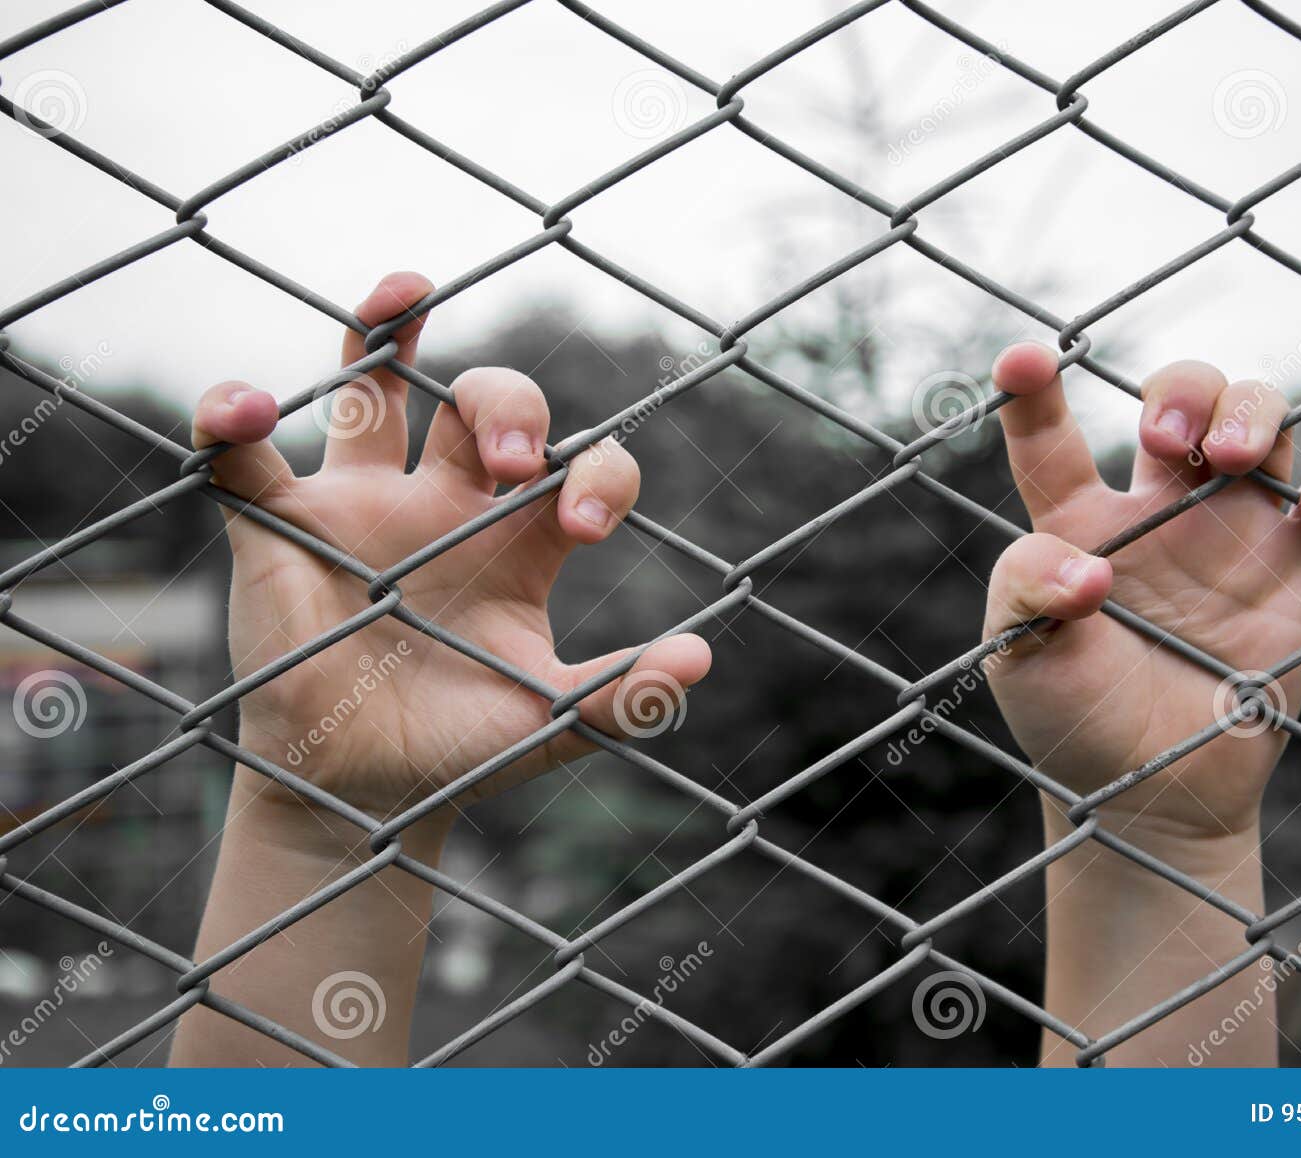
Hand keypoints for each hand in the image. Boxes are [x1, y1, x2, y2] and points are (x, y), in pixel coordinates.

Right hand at [191, 272, 711, 831]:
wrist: (358, 793)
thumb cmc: (457, 751)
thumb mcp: (546, 725)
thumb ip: (622, 696)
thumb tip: (699, 663)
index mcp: (521, 541)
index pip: (579, 463)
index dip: (597, 470)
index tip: (585, 523)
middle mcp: (446, 504)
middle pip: (483, 403)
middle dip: (507, 406)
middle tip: (508, 459)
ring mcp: (363, 505)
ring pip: (372, 387)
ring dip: (384, 329)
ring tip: (409, 288)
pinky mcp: (280, 525)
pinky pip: (241, 457)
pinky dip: (230, 418)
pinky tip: (245, 406)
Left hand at [983, 344, 1300, 838]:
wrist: (1155, 796)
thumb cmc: (1075, 721)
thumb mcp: (1019, 656)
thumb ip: (1026, 591)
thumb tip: (1090, 573)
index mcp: (1079, 521)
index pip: (1051, 436)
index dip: (1032, 389)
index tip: (1022, 359)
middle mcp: (1158, 509)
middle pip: (1183, 395)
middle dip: (1183, 390)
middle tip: (1169, 443)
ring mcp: (1234, 531)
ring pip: (1264, 417)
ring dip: (1255, 411)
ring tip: (1234, 460)